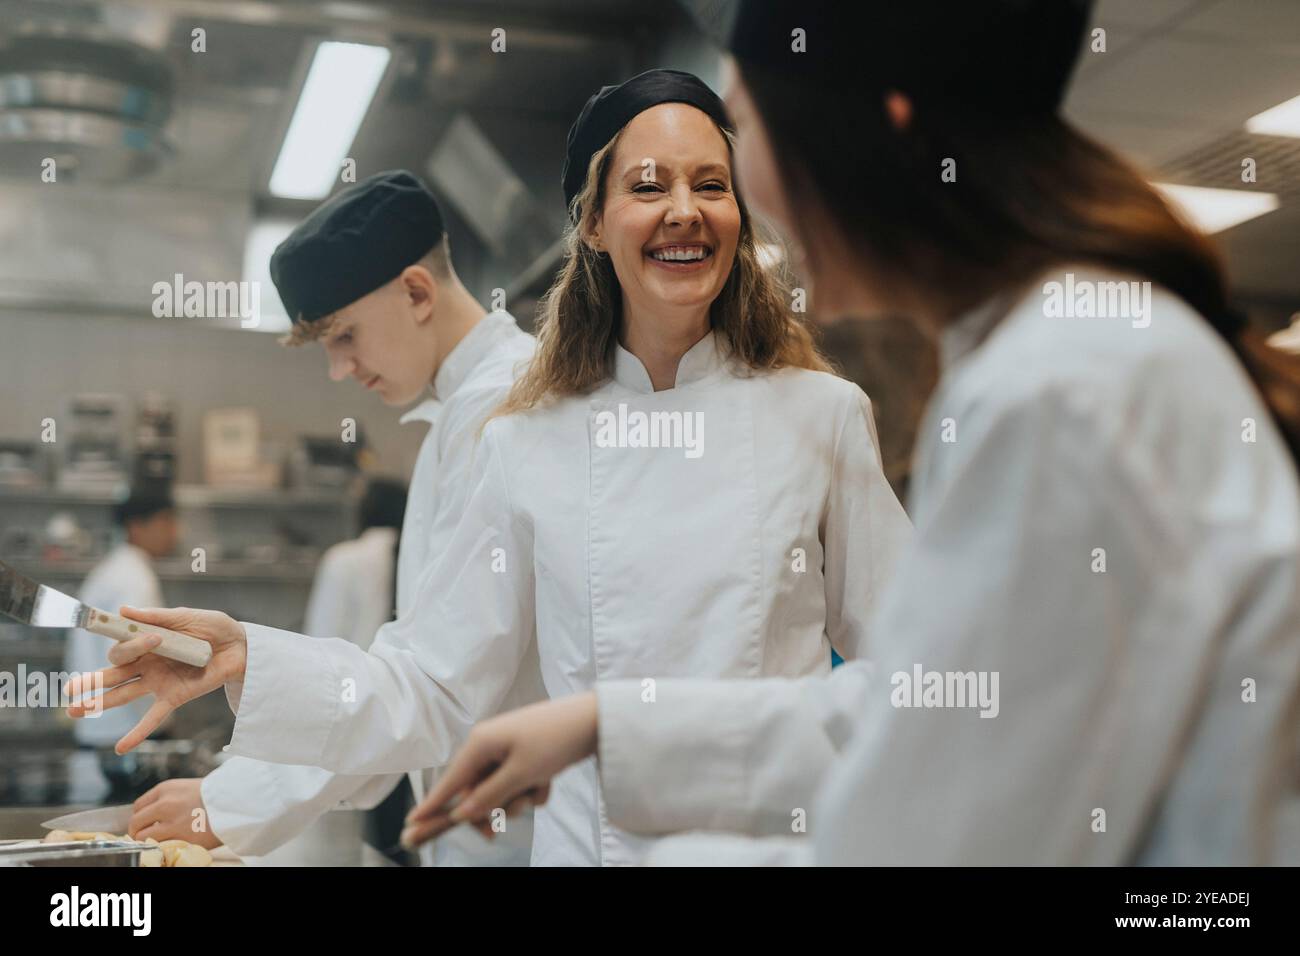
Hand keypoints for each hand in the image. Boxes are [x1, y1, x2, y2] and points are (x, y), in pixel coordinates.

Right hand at [65, 606, 246, 753]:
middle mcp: (147, 664)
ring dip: (99, 704)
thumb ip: (156, 617)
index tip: (147, 635)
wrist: (241, 646)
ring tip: (74, 712)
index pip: (122, 647)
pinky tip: (120, 748)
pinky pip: (152, 717)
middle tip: (68, 690)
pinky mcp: (173, 697)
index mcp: (146, 642)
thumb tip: (123, 610)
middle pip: (112, 673)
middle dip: (89, 681)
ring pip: (123, 694)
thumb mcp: (186, 617)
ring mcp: (158, 682)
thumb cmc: (213, 627)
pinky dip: (137, 733)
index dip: (127, 643)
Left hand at [129, 778, 222, 849]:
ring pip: (143, 837)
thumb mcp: (187, 788)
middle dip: (138, 831)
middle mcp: (165, 804)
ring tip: (157, 842)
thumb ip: (169, 798)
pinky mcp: (182, 838)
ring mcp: (172, 822)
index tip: (145, 823)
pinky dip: (161, 848)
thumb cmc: (215, 794)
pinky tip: (169, 845)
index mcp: (166, 789)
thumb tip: (153, 814)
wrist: (236, 801)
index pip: (138, 806)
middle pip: (135, 822)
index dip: (140, 816)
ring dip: (147, 841)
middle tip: (146, 836)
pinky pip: (160, 846)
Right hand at [401, 691, 597, 847]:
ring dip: (516, 799)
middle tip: (497, 833)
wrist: (594, 719)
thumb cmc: (554, 741)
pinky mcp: (525, 754)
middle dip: (491, 809)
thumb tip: (460, 814)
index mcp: (480, 743)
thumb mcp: (520, 774)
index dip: (432, 804)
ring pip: (498, 790)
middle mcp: (488, 744)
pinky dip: (531, 788)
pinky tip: (548, 781)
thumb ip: (489, 797)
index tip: (410, 824)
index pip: (449, 781)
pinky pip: (517, 783)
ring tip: (536, 789)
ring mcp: (507, 749)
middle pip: (474, 791)